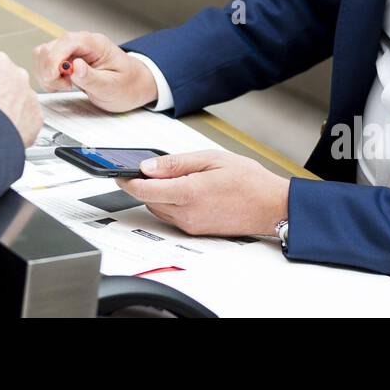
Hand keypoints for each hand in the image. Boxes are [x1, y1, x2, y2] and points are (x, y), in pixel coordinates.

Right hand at [32, 30, 157, 111]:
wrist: (134, 85)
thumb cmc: (127, 85)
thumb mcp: (113, 87)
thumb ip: (92, 78)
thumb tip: (75, 67)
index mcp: (95, 44)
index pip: (66, 41)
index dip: (54, 59)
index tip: (54, 78)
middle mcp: (81, 43)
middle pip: (50, 47)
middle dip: (49, 70)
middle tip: (66, 86)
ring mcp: (72, 50)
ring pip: (43, 54)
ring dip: (46, 74)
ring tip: (65, 86)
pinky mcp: (66, 59)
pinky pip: (46, 63)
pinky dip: (47, 76)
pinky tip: (62, 84)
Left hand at [116, 150, 290, 237]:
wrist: (271, 206)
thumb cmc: (249, 181)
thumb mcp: (211, 159)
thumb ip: (176, 163)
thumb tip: (148, 166)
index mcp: (188, 193)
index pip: (144, 189)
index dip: (126, 180)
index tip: (118, 172)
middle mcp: (186, 214)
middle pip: (148, 200)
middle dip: (142, 184)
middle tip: (145, 168)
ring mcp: (191, 225)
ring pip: (158, 209)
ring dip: (155, 193)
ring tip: (171, 176)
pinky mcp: (196, 230)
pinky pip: (172, 216)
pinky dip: (169, 202)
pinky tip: (183, 188)